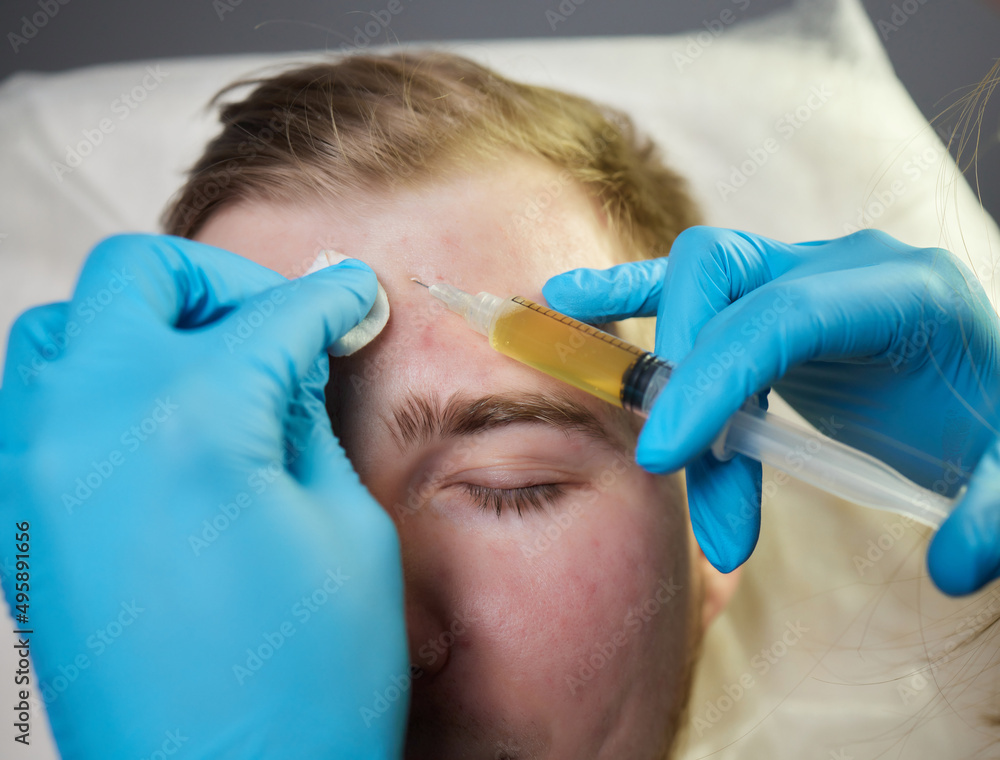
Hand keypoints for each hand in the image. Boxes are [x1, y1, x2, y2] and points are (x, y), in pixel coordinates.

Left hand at [0, 235, 407, 757]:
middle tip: (280, 318)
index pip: (271, 317)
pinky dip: (98, 380)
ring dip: (144, 320)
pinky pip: (37, 403)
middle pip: (140, 277)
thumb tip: (293, 357)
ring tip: (212, 362)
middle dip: (223, 283)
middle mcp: (88, 426)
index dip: (328, 300)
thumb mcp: (344, 532)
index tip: (352, 297)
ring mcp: (35, 473)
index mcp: (189, 423)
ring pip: (66, 326)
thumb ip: (307, 420)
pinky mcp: (19, 519)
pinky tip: (160, 420)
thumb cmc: (301, 688)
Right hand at [543, 227, 999, 593]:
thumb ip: (998, 512)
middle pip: (720, 273)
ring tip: (638, 435)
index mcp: (902, 293)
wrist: (985, 387)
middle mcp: (842, 266)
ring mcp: (800, 273)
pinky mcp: (770, 298)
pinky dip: (629, 297)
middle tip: (676, 467)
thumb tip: (952, 567)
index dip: (711, 379)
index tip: (670, 459)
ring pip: (694, 283)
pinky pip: (690, 290)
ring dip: (657, 365)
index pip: (781, 316)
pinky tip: (572, 303)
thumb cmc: (993, 421)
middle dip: (679, 368)